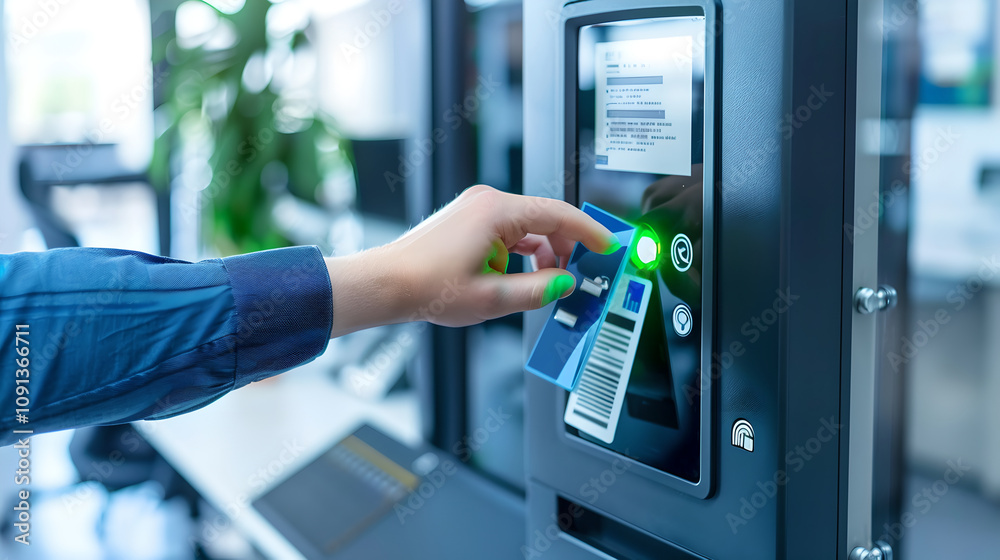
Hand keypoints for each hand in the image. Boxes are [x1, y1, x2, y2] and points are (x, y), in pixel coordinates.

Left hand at [326, 185, 619, 335]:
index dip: (590, 232)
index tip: (609, 247)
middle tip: (578, 277)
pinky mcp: (467, 220)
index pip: (559, 214)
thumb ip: (538, 291)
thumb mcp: (492, 298)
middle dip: (566, 249)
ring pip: (527, 226)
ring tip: (545, 285)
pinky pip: (508, 231)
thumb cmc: (426, 286)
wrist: (385, 284)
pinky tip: (519, 278)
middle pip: (546, 218)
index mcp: (497, 211)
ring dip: (542, 254)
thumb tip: (565, 284)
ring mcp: (475, 209)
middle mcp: (487, 202)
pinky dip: (521, 253)